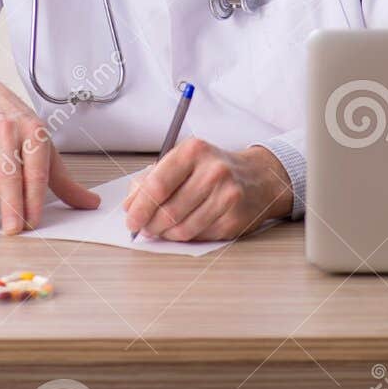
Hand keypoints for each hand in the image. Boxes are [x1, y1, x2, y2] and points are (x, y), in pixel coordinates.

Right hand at [0, 74, 98, 233]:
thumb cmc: (12, 122)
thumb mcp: (40, 142)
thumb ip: (62, 178)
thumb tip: (91, 203)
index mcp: (33, 130)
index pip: (36, 169)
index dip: (35, 197)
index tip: (33, 221)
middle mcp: (5, 127)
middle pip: (8, 170)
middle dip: (11, 203)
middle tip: (13, 230)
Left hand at [122, 138, 292, 241]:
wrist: (257, 177)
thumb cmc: (212, 168)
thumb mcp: (183, 160)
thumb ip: (152, 178)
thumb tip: (130, 205)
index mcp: (194, 151)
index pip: (158, 185)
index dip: (139, 207)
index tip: (130, 219)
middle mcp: (213, 171)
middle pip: (168, 211)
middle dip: (149, 225)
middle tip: (143, 229)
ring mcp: (227, 196)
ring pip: (183, 229)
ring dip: (166, 234)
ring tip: (162, 229)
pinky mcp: (234, 218)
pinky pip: (199, 237)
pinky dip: (185, 237)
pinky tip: (184, 228)